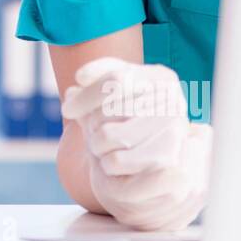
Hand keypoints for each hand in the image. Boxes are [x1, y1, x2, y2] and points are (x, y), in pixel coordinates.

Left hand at [61, 56, 210, 230]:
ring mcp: (173, 130)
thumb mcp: (119, 95)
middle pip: (109, 109)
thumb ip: (96, 84)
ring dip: (95, 142)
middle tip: (87, 130)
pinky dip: (105, 163)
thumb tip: (78, 82)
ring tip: (98, 145)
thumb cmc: (134, 119)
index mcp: (161, 77)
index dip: (87, 95)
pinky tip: (110, 161)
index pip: (116, 79)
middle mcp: (172, 100)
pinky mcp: (167, 159)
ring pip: (108, 135)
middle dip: (89, 120)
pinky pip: (115, 160)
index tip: (67, 108)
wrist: (164, 163)